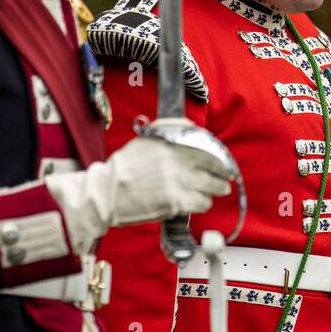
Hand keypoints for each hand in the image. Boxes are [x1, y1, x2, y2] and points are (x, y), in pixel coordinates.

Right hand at [46, 123, 232, 250]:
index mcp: (170, 142)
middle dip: (221, 174)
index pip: (207, 146)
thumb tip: (192, 128)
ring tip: (213, 191)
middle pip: (214, 166)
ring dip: (214, 189)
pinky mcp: (176, 201)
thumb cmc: (124, 168)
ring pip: (212, 186)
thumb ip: (168, 132)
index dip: (219, 157)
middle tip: (223, 179)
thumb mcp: (145, 141)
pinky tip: (198, 202)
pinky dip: (203, 203)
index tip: (223, 163)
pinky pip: (202, 202)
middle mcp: (177, 160)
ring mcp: (178, 181)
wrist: (107, 193)